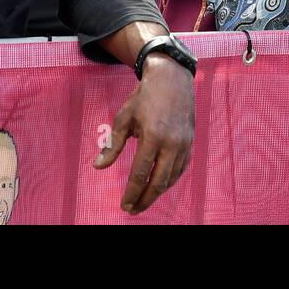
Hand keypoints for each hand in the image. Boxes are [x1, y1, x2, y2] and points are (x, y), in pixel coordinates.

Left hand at [93, 55, 194, 214]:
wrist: (171, 79)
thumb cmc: (143, 98)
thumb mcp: (123, 118)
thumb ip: (112, 145)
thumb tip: (97, 167)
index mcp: (152, 136)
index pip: (140, 174)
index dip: (131, 193)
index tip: (124, 205)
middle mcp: (171, 143)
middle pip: (158, 182)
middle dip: (145, 200)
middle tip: (133, 209)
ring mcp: (184, 143)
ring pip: (171, 178)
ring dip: (157, 193)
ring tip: (143, 200)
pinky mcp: (190, 142)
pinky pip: (181, 169)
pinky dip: (170, 180)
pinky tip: (159, 185)